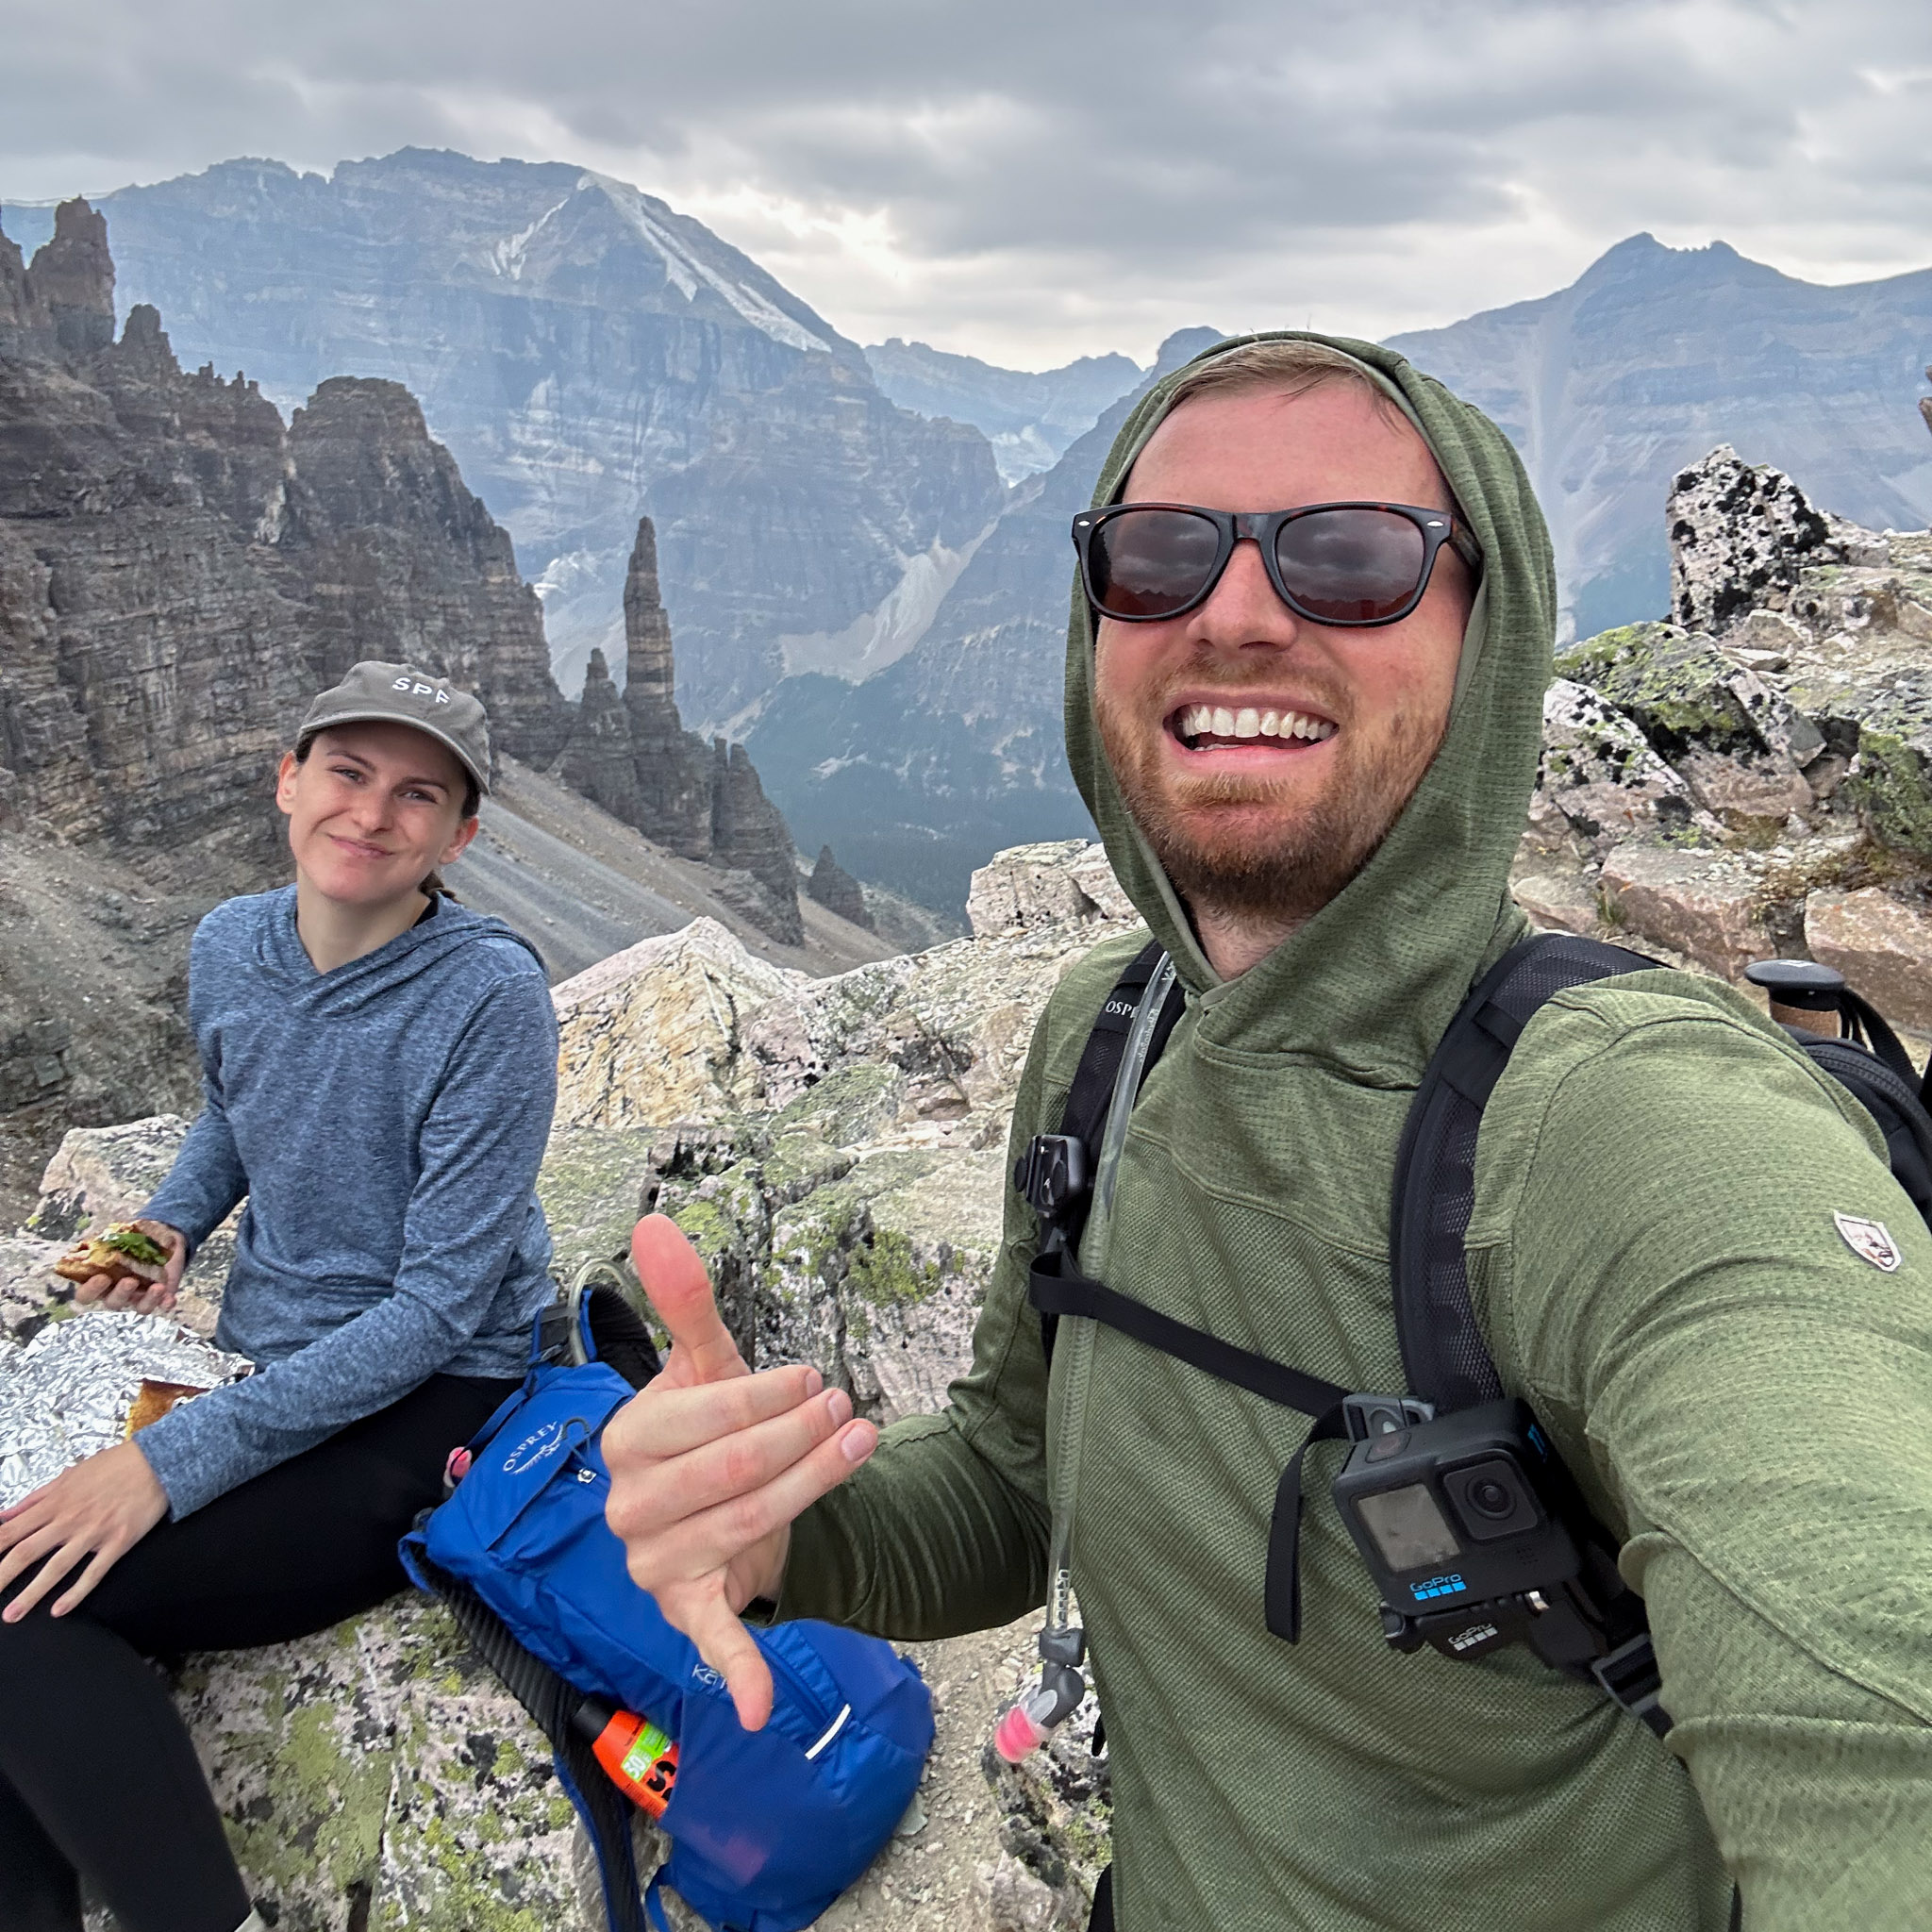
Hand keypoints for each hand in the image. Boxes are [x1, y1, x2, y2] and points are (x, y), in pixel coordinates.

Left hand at [0, 1439, 168, 1620]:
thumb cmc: (113, 1466)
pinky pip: (93, 1572)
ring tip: (11, 1615)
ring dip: (31, 1593)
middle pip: (26, 1552)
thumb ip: (35, 1497)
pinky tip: (59, 1609)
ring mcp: (94, 1533)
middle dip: (1, 1576)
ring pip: (56, 1568)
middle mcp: (69, 1520)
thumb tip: (5, 1514)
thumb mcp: (68, 1475)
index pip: (11, 1530)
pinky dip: (76, 1592)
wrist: (157, 1463)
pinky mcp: (118, 1542)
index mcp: (55, 1503)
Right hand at [72, 1219, 186, 1316]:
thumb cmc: (131, 1242)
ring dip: (148, 1300)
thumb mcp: (118, 1237)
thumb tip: (99, 1239)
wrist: (159, 1239)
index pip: (85, 1295)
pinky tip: (170, 1299)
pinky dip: (166, 1304)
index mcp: (100, 1281)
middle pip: (113, 1303)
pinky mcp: (160, 1296)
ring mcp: (139, 1297)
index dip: (90, 1290)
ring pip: (139, 1308)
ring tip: (157, 1287)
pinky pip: (162, 1306)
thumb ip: (107, 1240)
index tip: (101, 1277)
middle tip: (130, 1281)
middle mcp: (118, 1293)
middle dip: (121, 1294)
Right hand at [603, 1214, 877, 1729]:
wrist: (722, 1505)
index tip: (814, 1377)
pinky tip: (764, 1706)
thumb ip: (681, 1299)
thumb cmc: (711, 1428)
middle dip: (800, 1436)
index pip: (699, 1414)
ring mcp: (654, 1564)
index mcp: (623, 1439)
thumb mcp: (705, 1364)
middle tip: (850, 1406)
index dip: (764, 1395)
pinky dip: (738, 1674)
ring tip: (861, 1443)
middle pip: (731, 1469)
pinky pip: (710, 1644)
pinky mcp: (688, 1612)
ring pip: (747, 1524)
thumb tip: (652, 1222)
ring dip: (814, 1485)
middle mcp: (627, 1506)